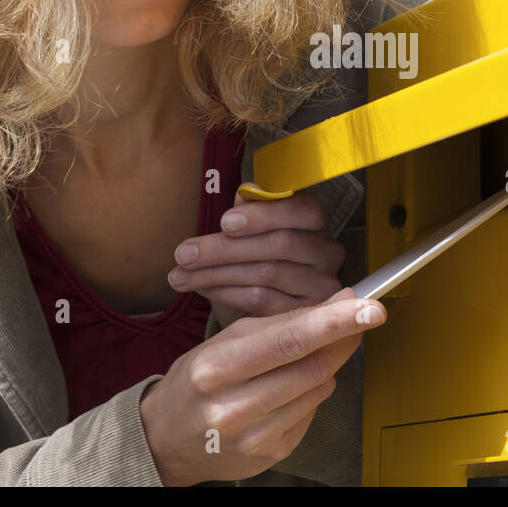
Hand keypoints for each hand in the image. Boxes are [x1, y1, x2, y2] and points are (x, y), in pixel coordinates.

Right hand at [139, 288, 385, 485]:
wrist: (167, 440)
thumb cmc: (198, 381)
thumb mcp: (225, 341)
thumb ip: (281, 323)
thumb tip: (337, 302)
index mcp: (217, 367)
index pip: (289, 340)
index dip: (335, 322)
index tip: (369, 307)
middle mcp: (234, 407)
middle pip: (312, 366)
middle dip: (345, 337)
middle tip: (364, 314)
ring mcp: (255, 436)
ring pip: (319, 388)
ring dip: (327, 364)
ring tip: (308, 355)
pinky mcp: (272, 454)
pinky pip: (312, 411)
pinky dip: (312, 392)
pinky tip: (289, 388)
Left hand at [169, 188, 345, 328]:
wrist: (262, 304)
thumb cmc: (256, 255)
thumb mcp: (250, 229)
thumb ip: (250, 209)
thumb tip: (247, 191)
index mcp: (315, 220)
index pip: (303, 210)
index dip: (264, 214)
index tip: (224, 223)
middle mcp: (327, 252)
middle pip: (280, 245)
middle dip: (225, 248)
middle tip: (183, 253)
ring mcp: (321, 286)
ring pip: (267, 274)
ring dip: (216, 273)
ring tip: (180, 274)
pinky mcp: (306, 315)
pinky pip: (261, 300)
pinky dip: (225, 293)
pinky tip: (202, 288)